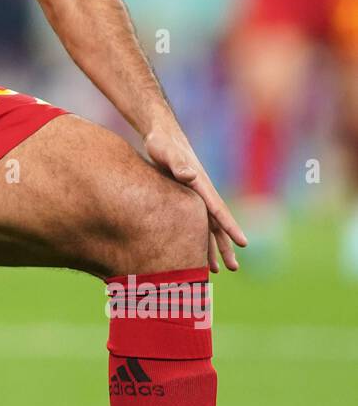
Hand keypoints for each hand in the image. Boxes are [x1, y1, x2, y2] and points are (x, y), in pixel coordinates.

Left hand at [143, 122, 246, 272]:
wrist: (161, 135)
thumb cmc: (162, 143)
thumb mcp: (166, 151)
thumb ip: (178, 163)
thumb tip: (190, 175)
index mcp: (200, 185)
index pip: (218, 210)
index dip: (230, 227)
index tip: (243, 243)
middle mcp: (202, 193)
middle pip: (216, 224)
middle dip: (225, 246)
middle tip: (233, 268)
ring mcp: (194, 198)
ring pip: (207, 228)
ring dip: (213, 248)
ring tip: (220, 270)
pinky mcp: (184, 199)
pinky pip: (194, 225)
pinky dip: (197, 240)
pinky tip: (196, 255)